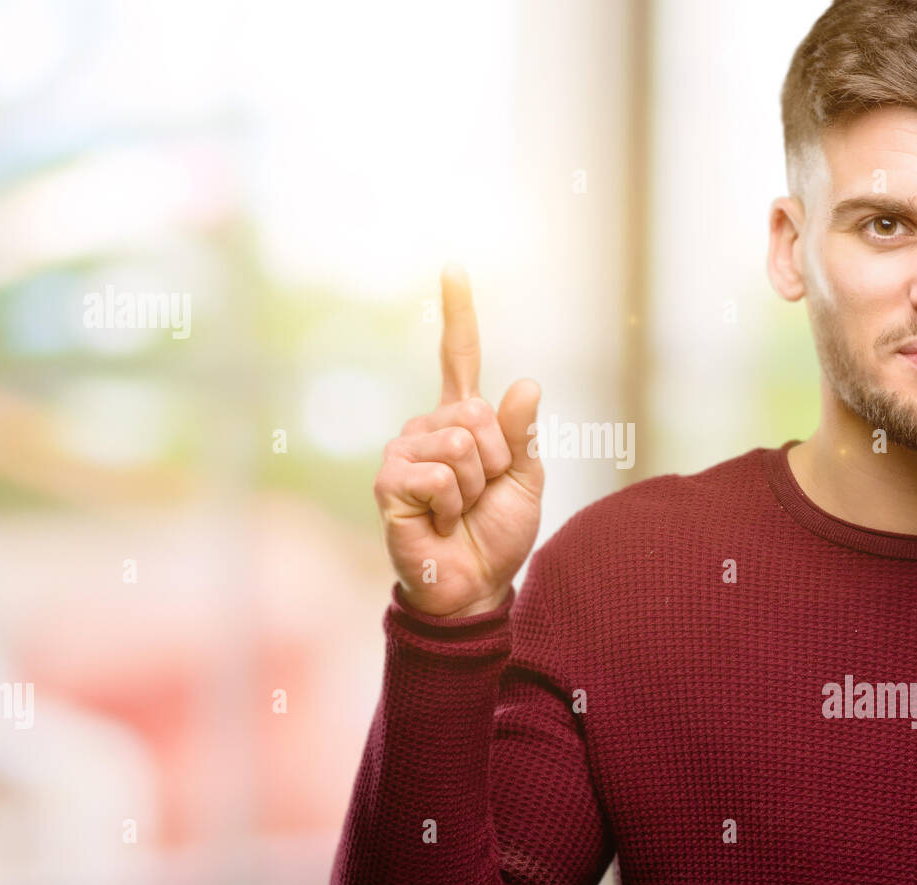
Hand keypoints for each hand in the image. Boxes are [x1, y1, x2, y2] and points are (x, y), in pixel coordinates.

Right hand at [373, 264, 543, 617]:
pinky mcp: (390, 480)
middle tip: (481, 494)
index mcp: (462, 420)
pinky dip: (454, 503)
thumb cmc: (498, 533)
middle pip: (478, 411)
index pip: (459, 358)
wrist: (475, 585)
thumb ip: (522, 435)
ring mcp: (404, 451)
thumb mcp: (525, 479)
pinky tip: (440, 521)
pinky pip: (442, 473)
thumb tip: (527, 383)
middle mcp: (427, 427)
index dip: (459, 315)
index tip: (454, 268)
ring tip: (461, 509)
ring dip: (476, 484)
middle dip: (498, 459)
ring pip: (463, 441)